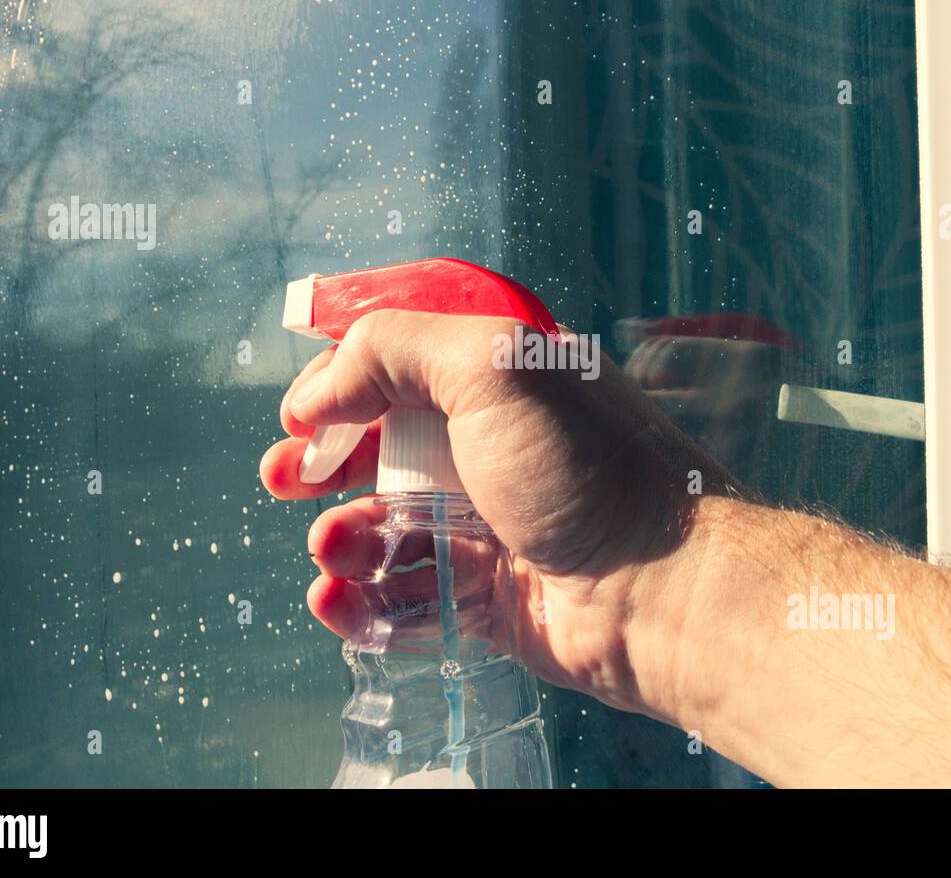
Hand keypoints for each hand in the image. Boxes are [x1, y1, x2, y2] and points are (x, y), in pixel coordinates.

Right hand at [259, 310, 734, 716]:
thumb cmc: (587, 470)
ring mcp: (498, 526)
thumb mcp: (491, 366)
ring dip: (345, 536)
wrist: (664, 592)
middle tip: (286, 476)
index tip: (304, 407)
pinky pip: (412, 596)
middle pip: (388, 447)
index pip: (410, 363)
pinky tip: (337, 599)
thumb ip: (393, 350)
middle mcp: (502, 449)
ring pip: (392, 527)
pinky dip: (367, 600)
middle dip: (326, 462)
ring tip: (331, 545)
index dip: (347, 379)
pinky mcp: (493, 598)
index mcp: (508, 382)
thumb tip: (319, 391)